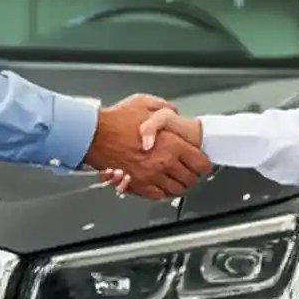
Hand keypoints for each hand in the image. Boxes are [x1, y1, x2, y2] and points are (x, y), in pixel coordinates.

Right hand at [83, 94, 211, 199]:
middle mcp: (164, 162)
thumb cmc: (116, 120)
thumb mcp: (145, 103)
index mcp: (171, 143)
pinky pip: (159, 195)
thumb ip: (165, 109)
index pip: (201, 162)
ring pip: (177, 190)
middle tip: (192, 172)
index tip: (202, 163)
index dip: (204, 163)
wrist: (94, 135)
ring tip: (178, 179)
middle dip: (194, 175)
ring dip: (180, 185)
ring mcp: (151, 176)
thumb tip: (175, 113)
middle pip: (191, 179)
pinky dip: (163, 192)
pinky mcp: (138, 185)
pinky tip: (162, 184)